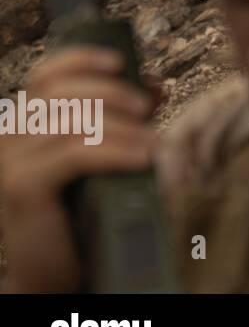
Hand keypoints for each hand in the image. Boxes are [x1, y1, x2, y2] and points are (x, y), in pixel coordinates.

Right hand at [0, 46, 157, 292]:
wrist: (53, 268)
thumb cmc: (81, 207)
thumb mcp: (102, 154)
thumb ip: (122, 118)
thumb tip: (156, 83)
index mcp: (25, 121)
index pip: (44, 74)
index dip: (81, 59)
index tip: (121, 61)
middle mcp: (9, 135)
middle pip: (63, 92)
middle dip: (113, 93)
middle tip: (148, 108)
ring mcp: (11, 161)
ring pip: (74, 122)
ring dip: (124, 127)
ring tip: (156, 143)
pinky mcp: (23, 187)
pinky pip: (76, 154)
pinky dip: (117, 151)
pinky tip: (144, 159)